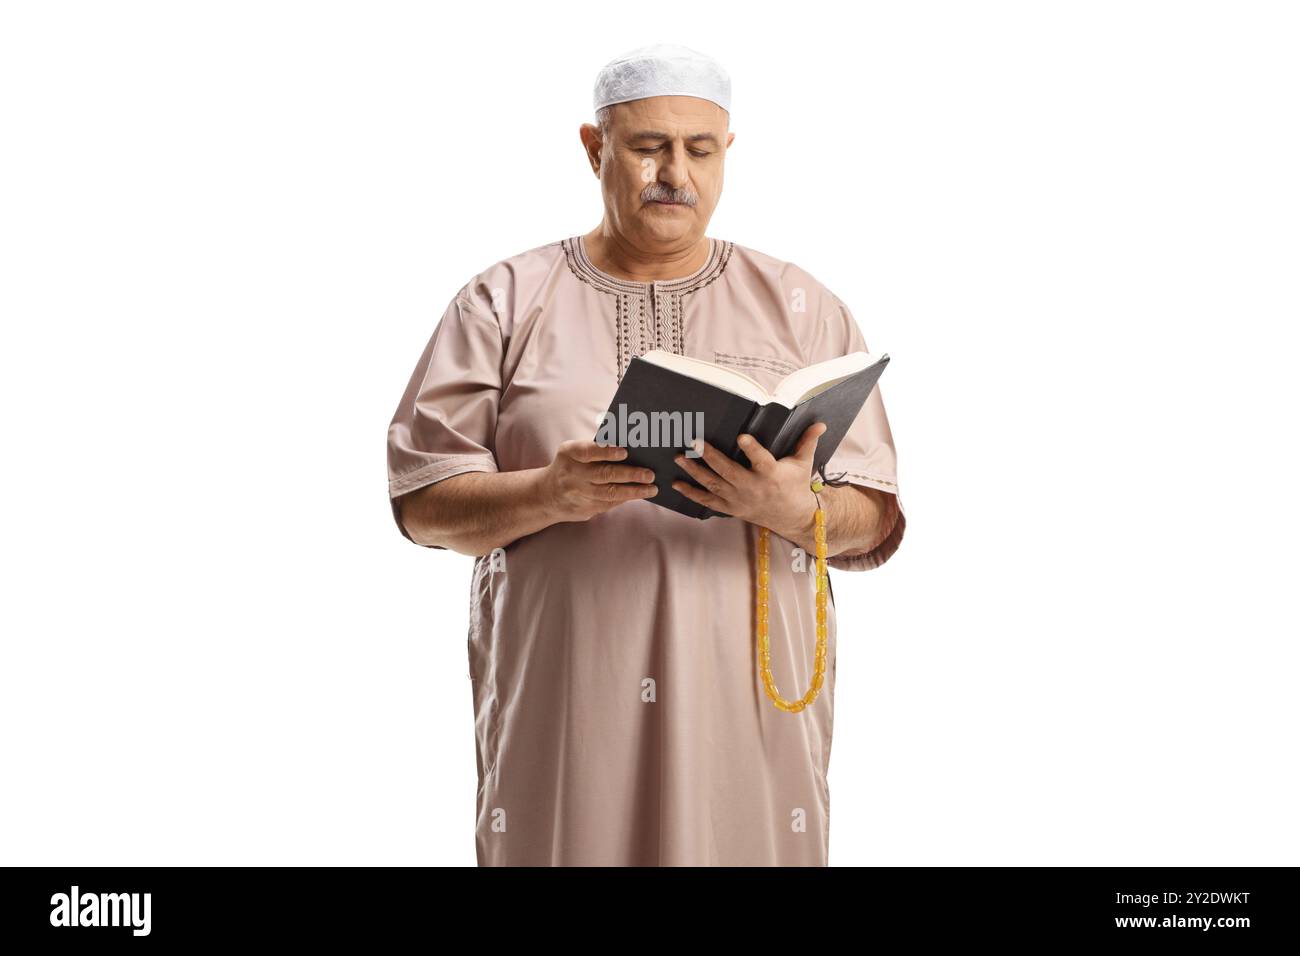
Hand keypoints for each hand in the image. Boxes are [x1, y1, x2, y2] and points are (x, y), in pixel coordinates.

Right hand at [540, 440, 657, 522]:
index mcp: (569, 454)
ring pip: (609, 493)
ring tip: (651, 488)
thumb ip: (596, 448)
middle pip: (603, 474)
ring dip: (633, 491)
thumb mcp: (573, 452)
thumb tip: (629, 449)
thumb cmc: (570, 466)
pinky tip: (639, 494)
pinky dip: (626, 498)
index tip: (625, 452)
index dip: (606, 452)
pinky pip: (609, 503)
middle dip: (629, 474)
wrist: (547, 495)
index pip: (588, 451)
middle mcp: (572, 474)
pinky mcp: (585, 509)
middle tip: (649, 474)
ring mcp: (578, 494)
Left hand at [671, 423, 825, 541]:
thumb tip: (821, 423)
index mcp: (770, 474)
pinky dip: (692, 493)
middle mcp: (752, 488)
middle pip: (728, 471)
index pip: (761, 460)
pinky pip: (708, 501)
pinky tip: (676, 484)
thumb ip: (807, 442)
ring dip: (694, 472)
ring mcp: (739, 499)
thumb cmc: (796, 485)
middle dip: (709, 457)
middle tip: (693, 442)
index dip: (752, 449)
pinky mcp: (731, 508)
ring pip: (713, 485)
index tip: (742, 437)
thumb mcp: (803, 463)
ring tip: (679, 458)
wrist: (792, 517)